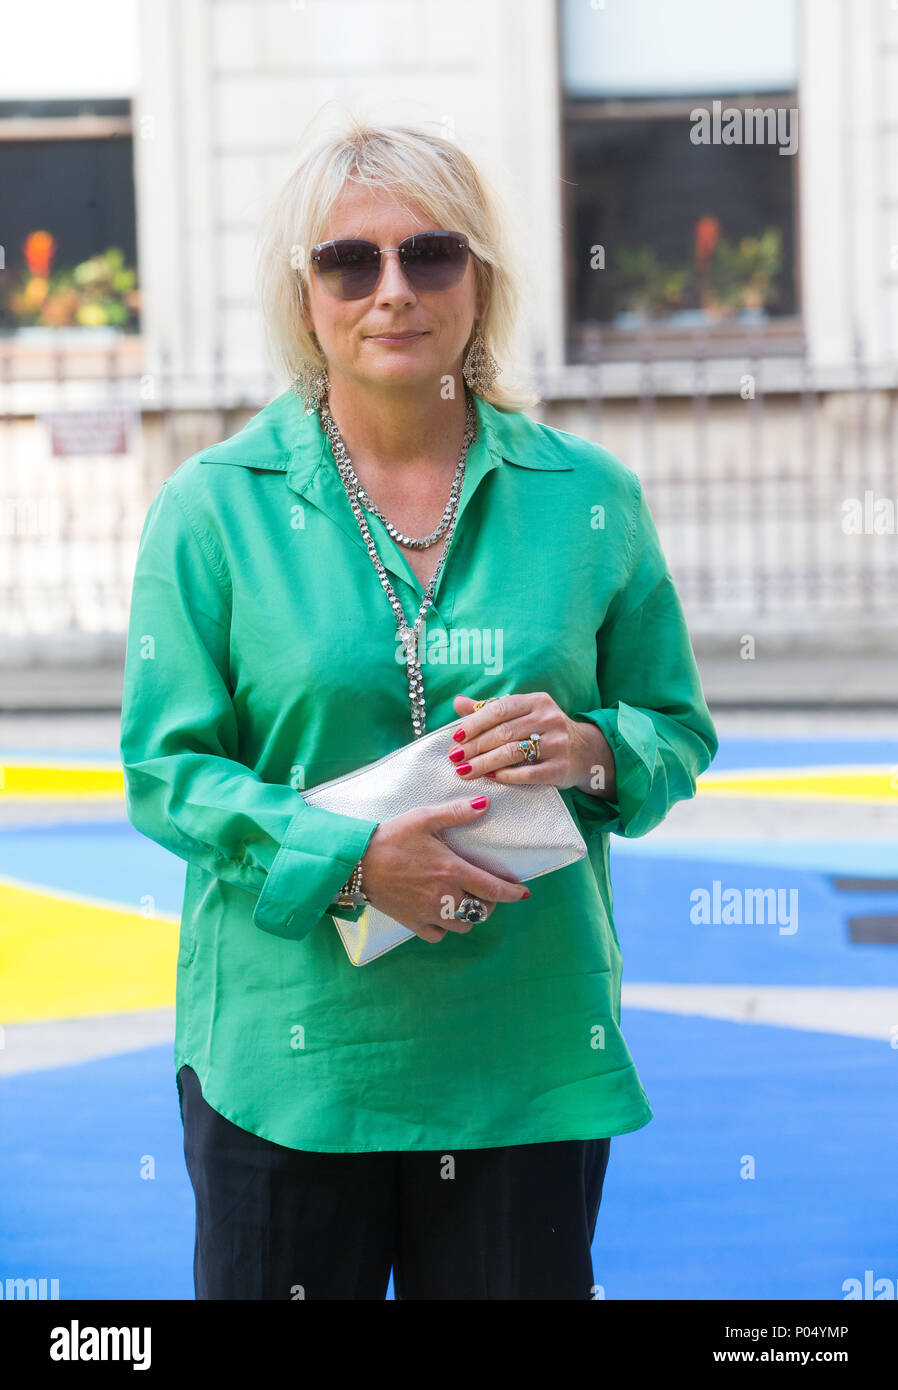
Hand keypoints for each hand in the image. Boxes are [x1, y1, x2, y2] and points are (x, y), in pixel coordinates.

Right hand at [360, 795, 529, 944]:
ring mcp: (429, 913)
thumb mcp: (424, 819)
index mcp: (453, 872)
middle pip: (481, 910)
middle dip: (489, 902)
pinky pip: (438, 935)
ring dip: (469, 915)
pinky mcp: (412, 923)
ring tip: (464, 902)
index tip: (522, 893)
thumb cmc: (391, 838)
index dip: (512, 893)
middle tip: (485, 890)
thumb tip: (485, 805)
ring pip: (463, 925)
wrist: (357, 863)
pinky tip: (441, 915)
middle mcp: (446, 897)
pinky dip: (445, 928)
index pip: (493, 889)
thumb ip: (457, 813)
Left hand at [448, 692, 616, 799]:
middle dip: (475, 747)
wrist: (585, 752)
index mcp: (537, 701)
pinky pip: (528, 773)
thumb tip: (457, 702)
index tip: (456, 738)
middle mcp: (549, 719)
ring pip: (512, 753)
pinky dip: (505, 776)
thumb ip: (489, 709)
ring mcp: (558, 743)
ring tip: (464, 771)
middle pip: (503, 732)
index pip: (499, 709)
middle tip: (455, 758)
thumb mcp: (521, 714)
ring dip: (484, 763)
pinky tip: (489, 778)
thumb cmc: (543, 731)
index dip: (475, 723)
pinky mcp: (561, 767)